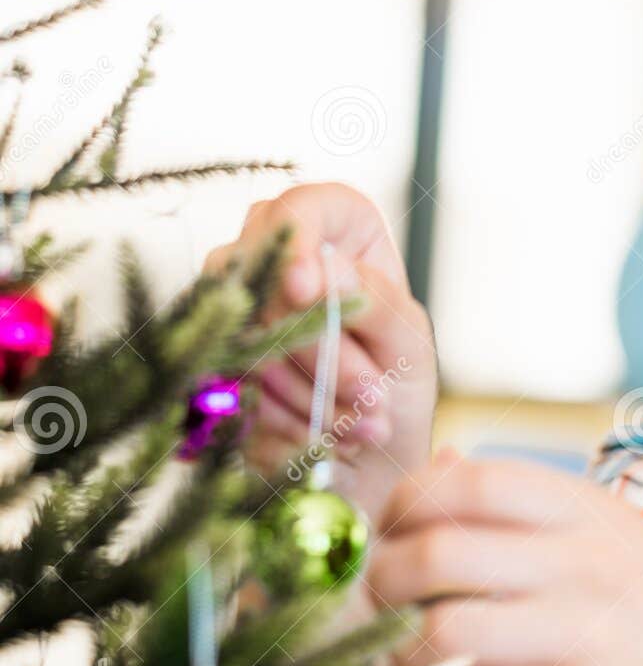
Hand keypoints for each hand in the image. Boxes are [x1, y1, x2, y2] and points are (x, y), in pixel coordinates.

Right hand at [205, 183, 436, 518]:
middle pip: (262, 280)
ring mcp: (233, 307)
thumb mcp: (408, 341)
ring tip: (364, 424)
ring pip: (242, 335)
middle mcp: (272, 255)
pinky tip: (324, 437)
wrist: (371, 458)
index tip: (302, 286)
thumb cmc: (397, 382)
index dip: (293, 241)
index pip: (300, 208)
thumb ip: (374, 301)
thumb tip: (317, 270)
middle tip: (373, 395)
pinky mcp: (211, 362)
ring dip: (307, 392)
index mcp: (336, 227)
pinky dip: (281, 418)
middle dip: (320, 350)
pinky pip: (227, 385)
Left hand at [367, 453, 642, 665]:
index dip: (409, 502)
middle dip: (386, 575)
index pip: (474, 482)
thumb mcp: (621, 548)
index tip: (387, 528)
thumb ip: (535, 510)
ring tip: (405, 656)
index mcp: (599, 514)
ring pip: (445, 627)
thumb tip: (443, 461)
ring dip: (402, 646)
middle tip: (377, 596)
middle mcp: (595, 563)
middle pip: (442, 549)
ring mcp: (591, 634)